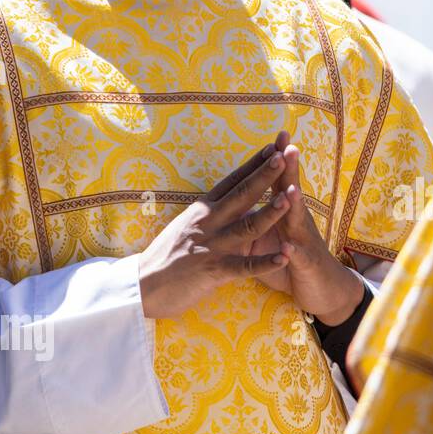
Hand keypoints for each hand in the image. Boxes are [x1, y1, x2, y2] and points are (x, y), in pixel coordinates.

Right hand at [138, 142, 290, 319]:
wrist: (142, 285)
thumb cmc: (165, 256)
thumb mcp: (186, 226)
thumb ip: (209, 214)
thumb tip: (230, 201)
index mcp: (202, 210)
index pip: (232, 181)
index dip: (253, 164)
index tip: (273, 147)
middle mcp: (208, 222)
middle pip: (242, 195)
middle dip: (265, 176)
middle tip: (284, 156)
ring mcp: (211, 245)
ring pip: (247, 226)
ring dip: (271, 212)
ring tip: (290, 197)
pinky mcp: (213, 270)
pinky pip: (245, 266)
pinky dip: (266, 262)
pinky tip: (285, 256)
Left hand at [251, 137, 364, 326]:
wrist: (321, 290)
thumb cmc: (292, 260)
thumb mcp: (272, 236)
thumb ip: (258, 217)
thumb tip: (240, 200)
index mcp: (284, 214)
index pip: (278, 182)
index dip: (275, 161)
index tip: (276, 134)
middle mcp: (296, 223)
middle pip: (291, 192)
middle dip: (288, 170)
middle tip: (287, 145)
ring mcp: (303, 243)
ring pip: (297, 222)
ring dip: (293, 207)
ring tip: (290, 190)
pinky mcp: (306, 267)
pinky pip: (298, 260)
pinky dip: (292, 254)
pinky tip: (288, 248)